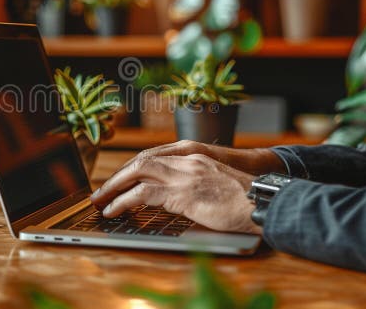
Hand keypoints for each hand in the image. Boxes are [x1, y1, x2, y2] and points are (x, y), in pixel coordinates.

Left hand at [90, 143, 262, 234]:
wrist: (264, 201)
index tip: (119, 178)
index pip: (154, 155)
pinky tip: (115, 210)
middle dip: (118, 175)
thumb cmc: (246, 198)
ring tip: (101, 201)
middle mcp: (187, 160)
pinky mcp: (183, 193)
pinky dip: (124, 201)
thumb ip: (193, 185)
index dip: (132, 167)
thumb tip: (172, 202)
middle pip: (141, 161)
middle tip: (102, 190)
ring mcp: (184, 174)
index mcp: (195, 155)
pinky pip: (143, 194)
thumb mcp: (216, 184)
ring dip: (115, 187)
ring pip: (138, 173)